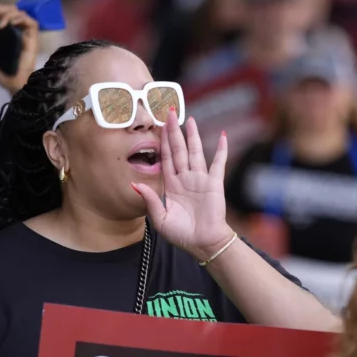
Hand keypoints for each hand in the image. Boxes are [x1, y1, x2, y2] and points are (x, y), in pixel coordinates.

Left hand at [0, 3, 39, 95]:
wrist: (16, 84)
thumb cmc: (5, 73)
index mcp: (6, 31)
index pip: (1, 11)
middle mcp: (17, 30)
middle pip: (10, 8)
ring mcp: (25, 33)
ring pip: (19, 12)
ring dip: (7, 14)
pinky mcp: (33, 38)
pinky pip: (31, 21)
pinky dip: (20, 19)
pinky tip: (11, 24)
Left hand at [133, 110, 235, 261]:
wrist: (203, 244)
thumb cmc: (182, 234)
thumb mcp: (159, 219)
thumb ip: (149, 200)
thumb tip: (134, 184)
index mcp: (171, 185)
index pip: (165, 158)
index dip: (160, 142)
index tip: (157, 126)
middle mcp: (185, 178)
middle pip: (178, 150)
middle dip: (173, 131)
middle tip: (169, 112)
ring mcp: (200, 179)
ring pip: (195, 152)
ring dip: (192, 135)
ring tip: (189, 119)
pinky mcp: (214, 183)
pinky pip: (218, 163)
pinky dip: (221, 150)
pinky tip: (221, 136)